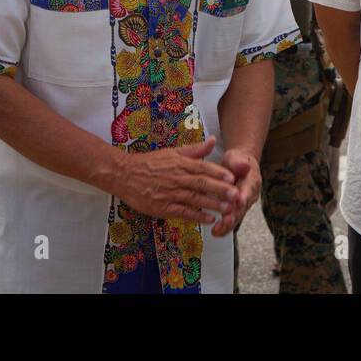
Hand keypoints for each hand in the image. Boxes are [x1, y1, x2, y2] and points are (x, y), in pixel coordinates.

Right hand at [115, 136, 237, 224]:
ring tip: (227, 209)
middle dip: (219, 190)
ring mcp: (170, 193)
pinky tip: (209, 219)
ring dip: (212, 204)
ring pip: (194, 199)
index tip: (232, 178)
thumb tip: (213, 140)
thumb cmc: (150, 163)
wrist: (124, 174)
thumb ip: (194, 150)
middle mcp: (176, 178)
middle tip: (235, 194)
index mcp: (179, 163)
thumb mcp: (172, 152)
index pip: (202, 168)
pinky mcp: (163, 207)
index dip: (218, 173)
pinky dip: (196, 216)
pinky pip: (183, 212)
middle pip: (201, 184)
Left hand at [212, 147, 260, 236]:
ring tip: (217, 231)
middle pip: (243, 206)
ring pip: (237, 216)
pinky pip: (231, 219)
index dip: (244, 196)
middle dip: (234, 215)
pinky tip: (215, 233)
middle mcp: (250, 195)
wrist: (239, 166)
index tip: (239, 201)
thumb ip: (239, 163)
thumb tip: (245, 165)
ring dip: (228, 224)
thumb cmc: (237, 161)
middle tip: (226, 221)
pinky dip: (224, 227)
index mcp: (252, 181)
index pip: (248, 189)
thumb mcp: (236, 158)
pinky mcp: (236, 210)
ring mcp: (243, 204)